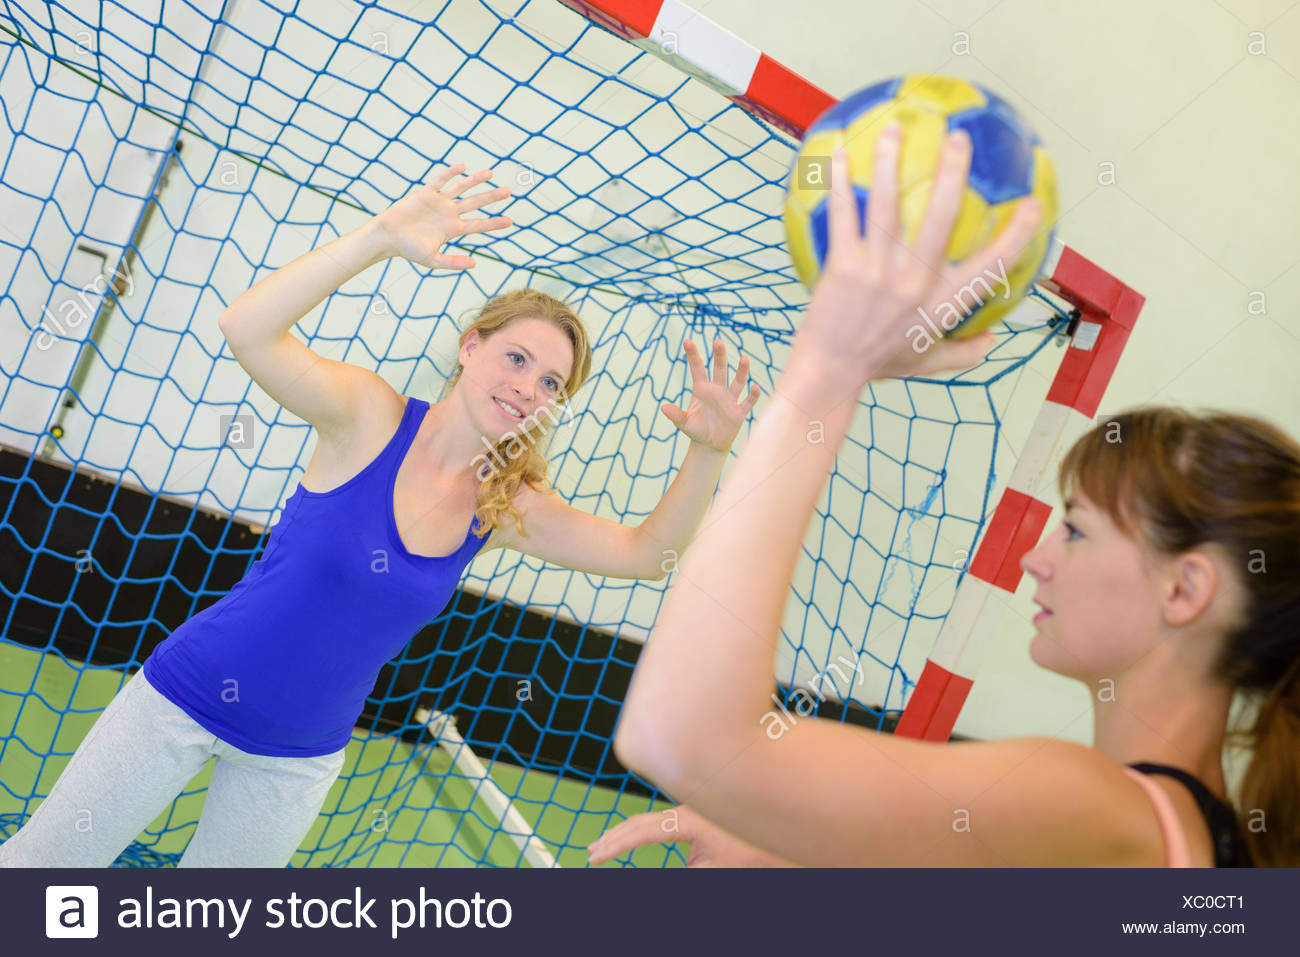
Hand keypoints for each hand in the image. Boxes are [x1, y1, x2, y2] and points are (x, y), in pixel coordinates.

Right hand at [373, 164, 511, 269]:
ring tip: (491, 173)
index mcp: (453, 229)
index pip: (478, 225)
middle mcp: (449, 214)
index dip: (494, 223)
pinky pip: (440, 180)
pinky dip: (450, 173)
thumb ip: (453, 262)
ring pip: (461, 188)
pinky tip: (463, 167)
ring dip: (475, 181)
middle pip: (475, 203)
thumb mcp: (433, 260)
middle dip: (491, 197)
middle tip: (509, 191)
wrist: (388, 237)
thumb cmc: (409, 249)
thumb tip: (474, 264)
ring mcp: (439, 202)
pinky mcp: (426, 193)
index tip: (510, 221)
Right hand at [587, 805, 794, 866]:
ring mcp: (693, 808)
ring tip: (604, 846)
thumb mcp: (718, 871)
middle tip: (591, 854)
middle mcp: (687, 808)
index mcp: (688, 819)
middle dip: (614, 838)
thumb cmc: (758, 848)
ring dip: (628, 833)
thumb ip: (688, 876)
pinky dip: (645, 830)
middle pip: (640, 821)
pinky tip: (634, 836)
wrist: (790, 823)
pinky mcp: (700, 812)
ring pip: (652, 819)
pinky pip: (665, 820)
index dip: (614, 846)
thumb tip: (660, 878)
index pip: (641, 832)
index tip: (593, 858)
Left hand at [660, 338, 760, 451]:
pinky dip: (752, 396)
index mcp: (701, 389)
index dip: (693, 355)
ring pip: (737, 382)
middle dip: (719, 356)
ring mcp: (729, 400)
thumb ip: (676, 415)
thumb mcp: (684, 424)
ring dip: (741, 372)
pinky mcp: (739, 412)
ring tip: (744, 359)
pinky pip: (747, 402)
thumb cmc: (696, 430)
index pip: (697, 368)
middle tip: (717, 341)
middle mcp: (717, 390)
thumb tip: (663, 408)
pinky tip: (755, 387)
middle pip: (719, 369)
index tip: (687, 341)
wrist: (710, 445)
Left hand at [789, 124, 1042, 389]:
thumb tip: (993, 340)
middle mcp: (914, 284)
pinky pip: (844, 215)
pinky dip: (841, 182)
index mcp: (941, 305)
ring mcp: (877, 272)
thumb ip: (963, 353)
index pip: (992, 266)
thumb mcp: (925, 363)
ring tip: (896, 126)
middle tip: (960, 137)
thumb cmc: (876, 365)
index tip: (1035, 204)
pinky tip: (840, 153)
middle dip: (953, 173)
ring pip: (889, 206)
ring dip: (893, 162)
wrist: (828, 375)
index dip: (1017, 234)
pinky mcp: (843, 267)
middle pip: (942, 219)